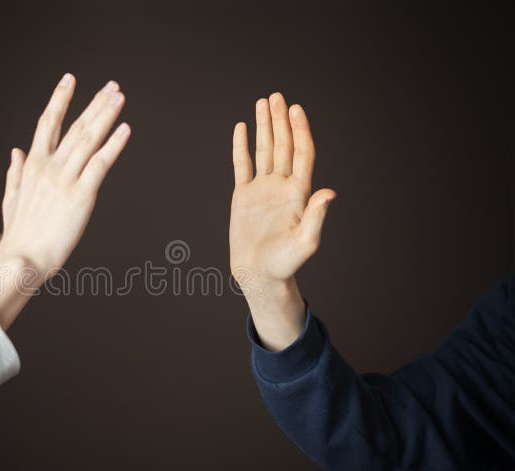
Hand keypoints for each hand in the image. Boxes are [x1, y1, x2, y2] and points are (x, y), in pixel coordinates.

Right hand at [0, 73, 129, 279]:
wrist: (22, 259)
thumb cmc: (18, 234)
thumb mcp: (11, 198)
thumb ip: (15, 173)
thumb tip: (15, 150)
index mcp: (32, 165)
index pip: (48, 123)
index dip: (60, 99)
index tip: (70, 79)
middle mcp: (49, 167)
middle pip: (76, 126)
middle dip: (95, 104)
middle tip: (112, 86)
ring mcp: (65, 180)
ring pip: (89, 139)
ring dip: (106, 116)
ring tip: (120, 97)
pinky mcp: (82, 196)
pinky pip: (100, 164)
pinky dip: (114, 145)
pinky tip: (125, 129)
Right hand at [229, 93, 334, 349]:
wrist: (259, 274)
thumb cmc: (284, 263)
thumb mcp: (305, 242)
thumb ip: (316, 217)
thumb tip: (329, 193)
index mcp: (298, 193)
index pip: (301, 154)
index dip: (300, 131)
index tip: (296, 110)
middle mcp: (281, 186)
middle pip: (282, 146)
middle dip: (280, 121)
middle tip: (277, 97)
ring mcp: (262, 190)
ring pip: (263, 151)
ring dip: (264, 127)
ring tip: (263, 103)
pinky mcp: (243, 197)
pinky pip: (242, 166)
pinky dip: (241, 147)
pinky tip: (241, 128)